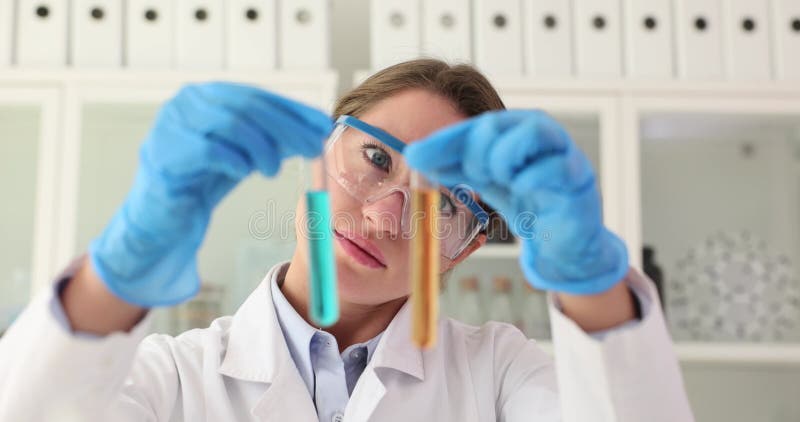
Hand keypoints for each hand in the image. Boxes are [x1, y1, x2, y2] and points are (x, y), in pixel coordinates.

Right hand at [89, 82, 331, 306]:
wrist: (162, 219)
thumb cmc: (204, 181)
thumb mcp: (245, 153)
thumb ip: (274, 138)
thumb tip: (319, 129)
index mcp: (207, 95)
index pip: (257, 95)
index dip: (293, 110)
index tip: (323, 125)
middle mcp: (186, 102)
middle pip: (247, 106)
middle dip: (287, 128)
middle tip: (312, 148)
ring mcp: (170, 125)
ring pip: (230, 123)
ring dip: (263, 147)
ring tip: (274, 170)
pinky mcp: (163, 154)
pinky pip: (208, 150)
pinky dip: (235, 160)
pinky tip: (246, 172)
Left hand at [404, 110, 627, 294]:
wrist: (563, 242)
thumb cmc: (527, 202)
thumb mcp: (485, 181)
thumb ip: (455, 166)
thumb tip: (414, 155)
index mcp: (516, 130)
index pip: (475, 126)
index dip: (444, 140)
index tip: (414, 156)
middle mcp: (541, 135)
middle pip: (499, 125)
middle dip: (475, 152)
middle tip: (473, 175)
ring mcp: (563, 155)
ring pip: (534, 131)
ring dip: (504, 156)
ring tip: (500, 179)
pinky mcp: (579, 182)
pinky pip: (559, 166)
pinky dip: (533, 177)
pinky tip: (520, 188)